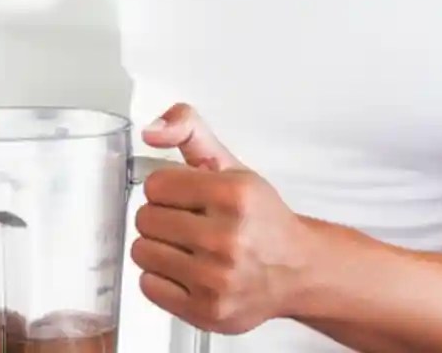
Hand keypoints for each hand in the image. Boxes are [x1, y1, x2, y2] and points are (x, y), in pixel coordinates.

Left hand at [131, 103, 314, 334]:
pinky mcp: (208, 311)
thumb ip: (189, 130)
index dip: (166, 189)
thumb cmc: (262, 219)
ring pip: (142, 251)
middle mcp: (228, 238)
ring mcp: (217, 279)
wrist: (299, 270)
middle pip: (145, 219)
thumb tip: (152, 131)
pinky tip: (185, 270)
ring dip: (157, 246)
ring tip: (184, 246)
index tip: (183, 196)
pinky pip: (148, 285)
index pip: (155, 185)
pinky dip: (161, 277)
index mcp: (235, 195)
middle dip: (161, 217)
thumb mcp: (230, 164)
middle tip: (186, 222)